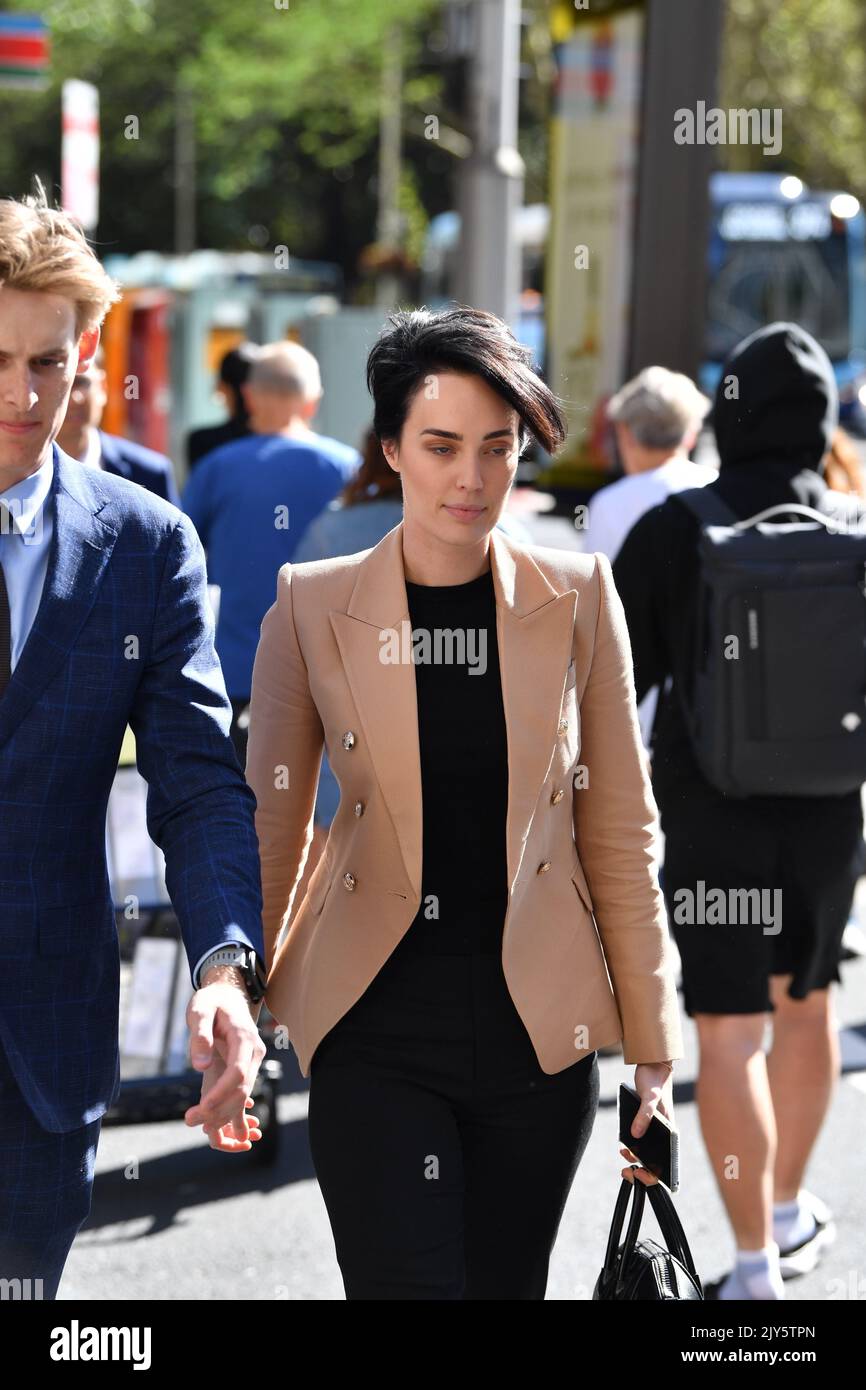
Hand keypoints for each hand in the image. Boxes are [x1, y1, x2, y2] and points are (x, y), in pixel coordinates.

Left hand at [184, 975, 267, 1151]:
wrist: (227, 994)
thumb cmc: (211, 1001)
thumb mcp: (200, 1011)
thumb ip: (200, 1036)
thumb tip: (200, 1066)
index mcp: (245, 1038)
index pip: (237, 1073)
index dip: (221, 1093)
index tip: (203, 1107)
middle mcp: (254, 1052)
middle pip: (242, 1089)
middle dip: (219, 1109)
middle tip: (190, 1120)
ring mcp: (252, 1060)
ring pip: (242, 1094)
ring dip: (222, 1113)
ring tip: (195, 1122)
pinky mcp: (245, 1066)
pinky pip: (239, 1091)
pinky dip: (226, 1107)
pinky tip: (210, 1120)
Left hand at [619, 1061, 673, 1186]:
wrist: (651, 1066)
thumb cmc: (655, 1081)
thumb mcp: (649, 1098)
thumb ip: (644, 1115)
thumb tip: (635, 1135)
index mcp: (671, 1134)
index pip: (667, 1164)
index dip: (652, 1175)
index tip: (637, 1172)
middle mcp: (665, 1136)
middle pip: (655, 1163)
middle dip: (640, 1170)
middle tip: (626, 1170)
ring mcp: (656, 1132)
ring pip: (646, 1154)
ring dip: (635, 1159)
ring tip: (624, 1153)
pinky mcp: (646, 1126)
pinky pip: (640, 1143)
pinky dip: (632, 1147)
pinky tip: (623, 1145)